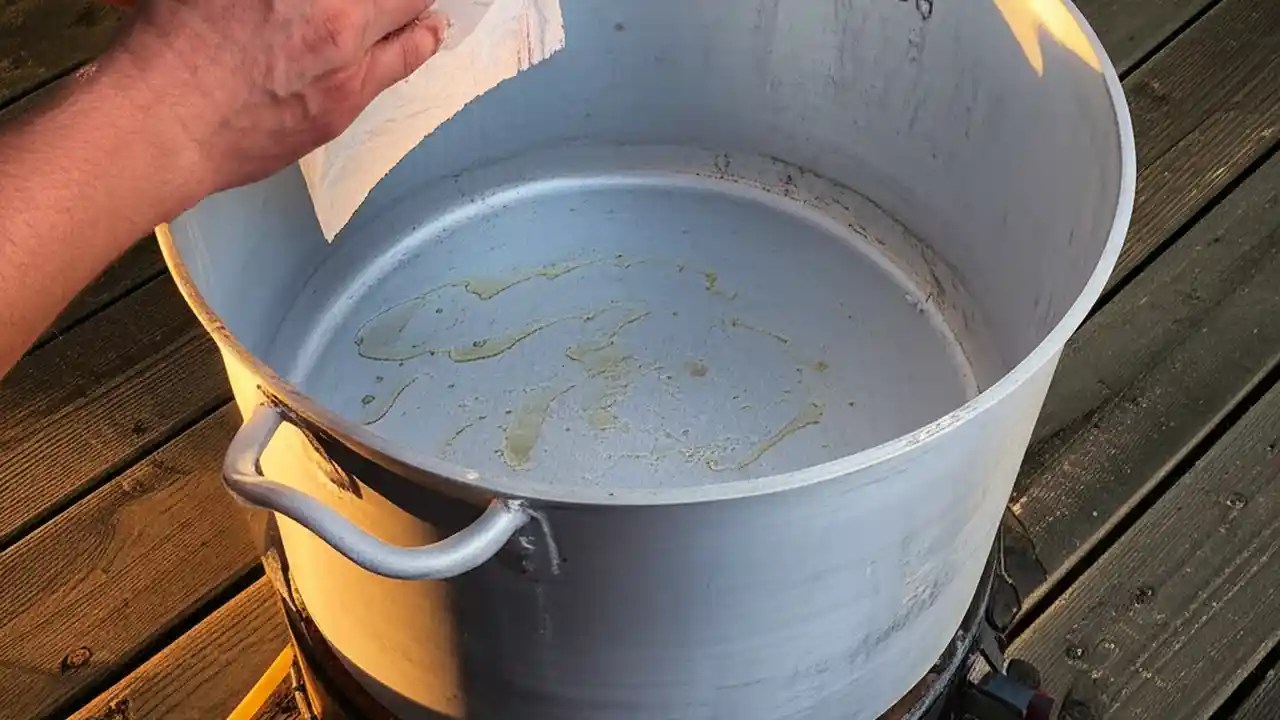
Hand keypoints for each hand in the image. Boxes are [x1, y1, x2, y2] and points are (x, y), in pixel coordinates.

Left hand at [98, 0, 446, 199]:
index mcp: (346, 24)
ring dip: (326, 7)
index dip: (414, 4)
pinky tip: (266, 19)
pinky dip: (282, 3)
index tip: (407, 13)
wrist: (155, 120)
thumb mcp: (336, 110)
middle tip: (340, 32)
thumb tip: (432, 28)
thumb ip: (392, 61)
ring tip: (294, 31)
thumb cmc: (240, 130)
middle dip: (372, 5)